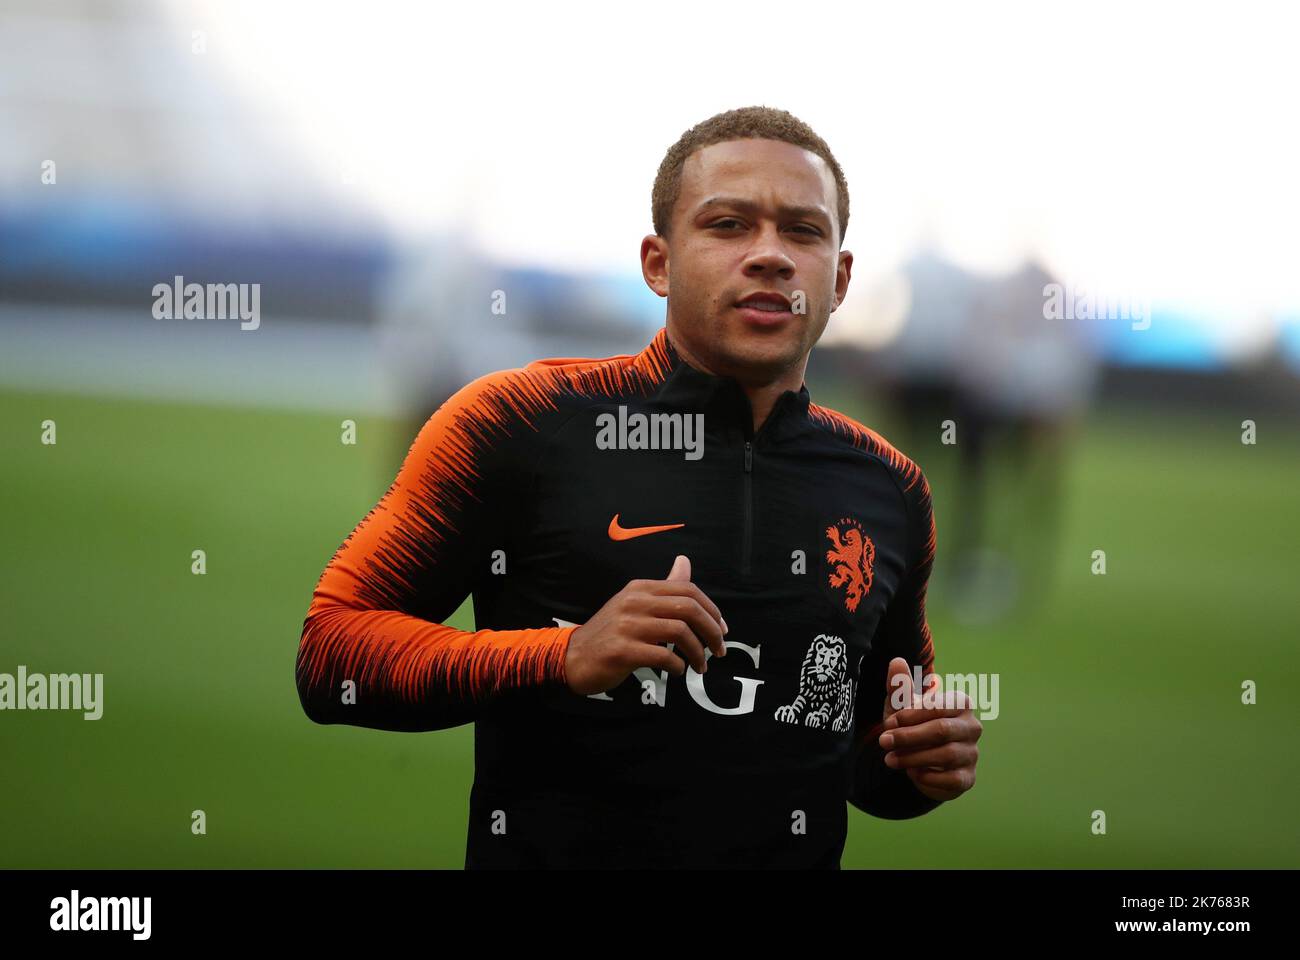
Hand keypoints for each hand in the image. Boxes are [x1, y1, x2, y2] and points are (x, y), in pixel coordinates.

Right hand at [564, 555, 727, 695]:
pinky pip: (663, 656)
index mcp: (640, 588)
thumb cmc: (609, 633)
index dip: (712, 610)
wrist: (572, 657)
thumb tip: (684, 561)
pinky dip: (678, 666)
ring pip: (680, 632)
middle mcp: (634, 602)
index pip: (688, 590)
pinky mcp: (622, 650)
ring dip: (698, 653)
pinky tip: (678, 670)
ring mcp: (627, 626)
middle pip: (688, 609)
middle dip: (712, 631)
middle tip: (720, 650)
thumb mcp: (634, 603)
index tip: (722, 629)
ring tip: (701, 665)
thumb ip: (663, 587)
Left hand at [877, 657, 980, 801]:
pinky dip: (927, 777)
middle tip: (883, 742)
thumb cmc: (912, 725)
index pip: (937, 707)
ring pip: (945, 755)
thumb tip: (896, 662)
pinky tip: (911, 773)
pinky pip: (950, 779)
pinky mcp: (968, 777)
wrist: (917, 759)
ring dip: (912, 757)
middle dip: (908, 737)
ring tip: (890, 759)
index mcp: (960, 703)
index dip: (909, 716)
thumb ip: (900, 686)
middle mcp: (972, 727)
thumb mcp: (902, 706)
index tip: (888, 723)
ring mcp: (972, 753)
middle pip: (941, 731)